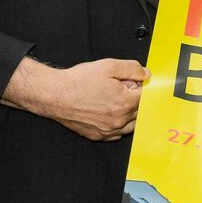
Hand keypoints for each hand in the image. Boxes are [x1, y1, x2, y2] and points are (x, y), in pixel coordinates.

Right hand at [3, 57, 143, 139]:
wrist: (55, 95)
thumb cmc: (78, 82)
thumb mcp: (109, 66)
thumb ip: (132, 68)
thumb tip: (145, 74)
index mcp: (125, 103)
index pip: (146, 97)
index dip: (138, 86)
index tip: (130, 82)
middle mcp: (119, 121)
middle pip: (140, 111)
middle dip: (134, 99)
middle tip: (120, 88)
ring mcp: (109, 131)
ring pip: (130, 125)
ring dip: (129, 114)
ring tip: (114, 100)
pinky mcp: (98, 136)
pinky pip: (117, 134)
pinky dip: (118, 125)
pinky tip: (109, 113)